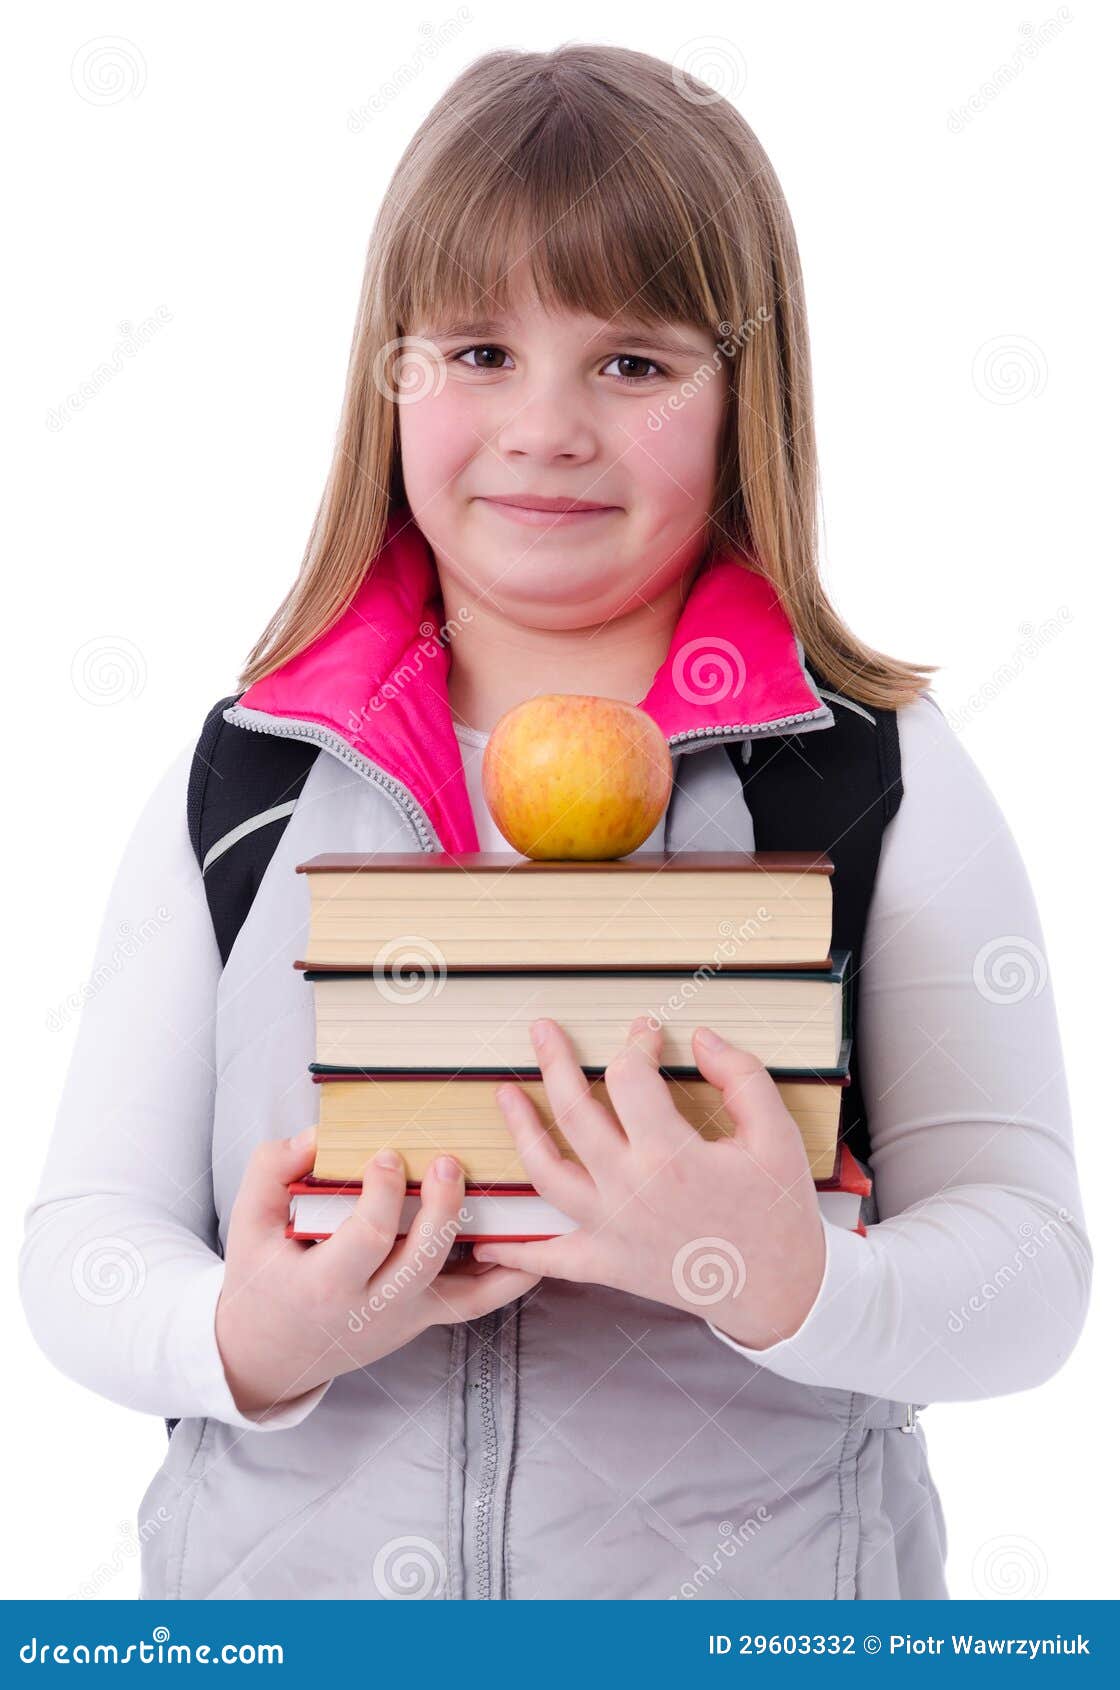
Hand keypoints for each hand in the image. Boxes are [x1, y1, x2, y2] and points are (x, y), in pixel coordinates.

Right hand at [216, 1133, 538, 1418]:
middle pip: (424, 1262)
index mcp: (325, 1285)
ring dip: (499, 1247)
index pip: (368, 1239)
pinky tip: (533, 1239)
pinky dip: (510, 1275)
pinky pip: (477, 1302)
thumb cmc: (261, 1280)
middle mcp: (372, 1310)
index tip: (388, 1155)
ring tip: (519, 1200)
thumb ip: (274, 1170)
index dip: (383, 1194)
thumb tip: (320, 1132)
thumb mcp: (249, 1223)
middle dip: (443, 1209)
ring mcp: (406, 1319)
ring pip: (467, 1293)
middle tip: (448, 1161)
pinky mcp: (425, 1319)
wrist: (269, 1355)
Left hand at [472, 1016, 825, 1349]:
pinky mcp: (606, 1264)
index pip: (631, 1078)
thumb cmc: (778, 1212)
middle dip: (555, 1062)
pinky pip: (549, 1257)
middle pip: (573, 1112)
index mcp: (671, 1155)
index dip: (636, 1043)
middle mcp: (630, 1189)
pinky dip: (515, 1252)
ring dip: (520, 1130)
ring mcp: (611, 1229)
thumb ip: (741, 1077)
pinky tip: (488, 1242)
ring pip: (546, 1172)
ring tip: (506, 1095)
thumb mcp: (776, 1135)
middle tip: (543, 1031)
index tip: (646, 1033)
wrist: (780, 1292)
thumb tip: (701, 1038)